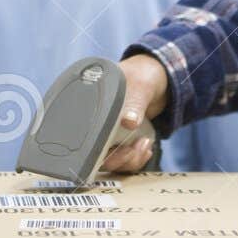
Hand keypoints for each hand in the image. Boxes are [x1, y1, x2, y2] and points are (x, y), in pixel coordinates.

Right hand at [100, 55, 170, 171]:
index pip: (80, 132)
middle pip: (94, 154)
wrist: (158, 80)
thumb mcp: (139, 86)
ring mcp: (109, 134)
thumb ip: (135, 103)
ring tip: (142, 146)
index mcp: (91, 106)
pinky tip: (144, 148)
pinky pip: (124, 161)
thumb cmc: (141, 75)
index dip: (91, 149)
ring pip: (110, 160)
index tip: (108, 151)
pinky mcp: (122, 142)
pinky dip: (135, 160)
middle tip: (131, 150)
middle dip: (116, 158)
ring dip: (128, 160)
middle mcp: (96, 123)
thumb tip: (129, 122)